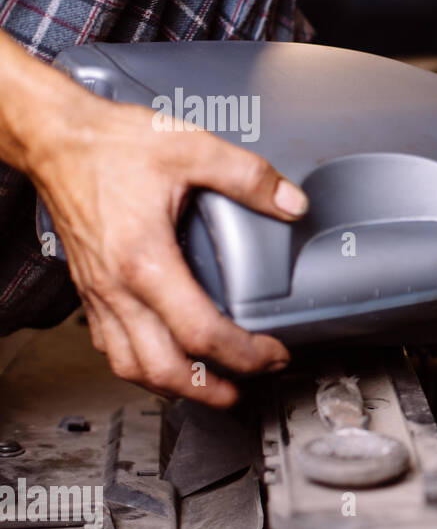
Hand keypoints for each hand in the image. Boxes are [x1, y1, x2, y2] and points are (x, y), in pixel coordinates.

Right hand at [22, 91, 307, 407]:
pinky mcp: (90, 289)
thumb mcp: (190, 148)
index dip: (243, 353)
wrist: (54, 138)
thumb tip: (291, 202)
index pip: (200, 332)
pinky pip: (111, 345)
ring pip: (129, 365)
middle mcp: (117, 286)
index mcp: (144, 260)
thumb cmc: (109, 145)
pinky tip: (164, 359)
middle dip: (208, 390)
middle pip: (161, 368)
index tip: (273, 354)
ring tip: (208, 388)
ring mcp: (99, 292)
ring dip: (171, 386)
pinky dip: (140, 364)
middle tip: (245, 388)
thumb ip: (247, 176)